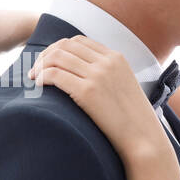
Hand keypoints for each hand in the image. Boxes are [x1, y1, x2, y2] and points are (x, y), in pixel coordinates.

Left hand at [28, 36, 168, 162]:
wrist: (144, 138)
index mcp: (117, 58)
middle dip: (46, 55)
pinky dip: (42, 77)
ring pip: (56, 57)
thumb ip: (108, 75)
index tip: (50, 62)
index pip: (79, 41)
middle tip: (37, 70)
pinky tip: (40, 86)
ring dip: (40, 65)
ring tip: (35, 78)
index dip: (59, 48)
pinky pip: (55, 74)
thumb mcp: (125, 86)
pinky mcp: (88, 92)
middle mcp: (107, 62)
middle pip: (65, 46)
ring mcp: (98, 75)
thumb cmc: (134, 120)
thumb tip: (82, 74)